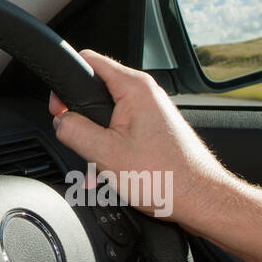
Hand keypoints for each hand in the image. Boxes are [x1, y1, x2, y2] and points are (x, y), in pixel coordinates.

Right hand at [48, 50, 239, 229]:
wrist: (201, 200)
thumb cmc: (168, 178)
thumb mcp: (106, 154)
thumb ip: (74, 130)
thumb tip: (60, 121)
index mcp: (134, 88)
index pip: (88, 61)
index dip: (66, 84)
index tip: (60, 109)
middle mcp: (146, 94)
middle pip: (95, 91)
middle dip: (80, 119)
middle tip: (77, 141)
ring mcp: (151, 111)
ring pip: (107, 116)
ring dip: (95, 140)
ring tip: (97, 167)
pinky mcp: (154, 129)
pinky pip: (121, 130)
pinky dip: (110, 148)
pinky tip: (108, 172)